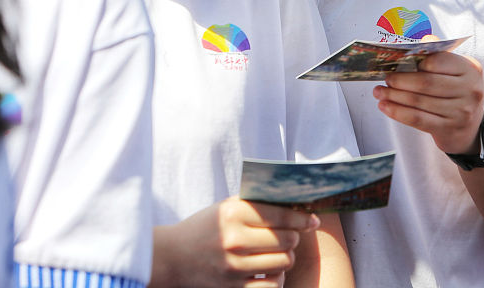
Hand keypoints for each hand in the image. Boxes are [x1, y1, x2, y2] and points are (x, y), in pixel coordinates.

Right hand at [154, 197, 319, 287]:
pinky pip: (272, 286)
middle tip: (288, 236)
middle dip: (292, 237)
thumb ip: (256, 205)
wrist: (172, 258)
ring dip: (284, 257)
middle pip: (287, 239)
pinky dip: (275, 279)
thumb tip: (297, 205)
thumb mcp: (226, 207)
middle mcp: (233, 239)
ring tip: (276, 253)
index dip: (302, 218)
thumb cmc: (205, 228)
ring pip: (283, 262)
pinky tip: (269, 272)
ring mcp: (233, 266)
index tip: (311, 220)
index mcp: (232, 212)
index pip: (280, 214)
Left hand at [373, 35, 483, 154]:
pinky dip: (398, 112)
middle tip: (386, 78)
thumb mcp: (457, 71)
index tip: (399, 61)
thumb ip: (440, 55)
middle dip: (400, 80)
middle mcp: (469, 90)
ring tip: (379, 92)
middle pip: (426, 83)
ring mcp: (460, 112)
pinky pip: (417, 119)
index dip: (417, 61)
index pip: (439, 61)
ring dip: (394, 96)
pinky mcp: (448, 129)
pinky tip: (385, 106)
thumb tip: (425, 38)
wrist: (471, 129)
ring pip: (419, 101)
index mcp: (470, 69)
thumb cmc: (458, 93)